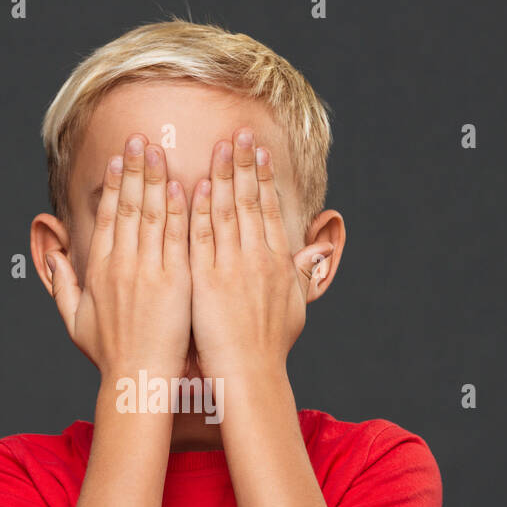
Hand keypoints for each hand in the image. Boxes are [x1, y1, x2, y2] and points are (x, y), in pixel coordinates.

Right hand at [42, 133, 192, 381]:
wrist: (137, 379)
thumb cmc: (111, 355)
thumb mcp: (75, 320)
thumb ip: (62, 286)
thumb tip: (54, 259)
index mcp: (100, 270)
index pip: (107, 216)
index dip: (113, 184)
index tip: (118, 158)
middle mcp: (122, 264)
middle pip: (127, 205)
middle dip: (134, 168)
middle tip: (140, 138)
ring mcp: (148, 270)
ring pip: (151, 213)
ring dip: (156, 178)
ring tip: (159, 149)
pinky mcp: (175, 280)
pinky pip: (177, 236)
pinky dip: (179, 208)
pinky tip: (183, 184)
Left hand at [188, 127, 332, 380]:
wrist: (250, 375)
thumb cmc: (270, 348)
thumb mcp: (295, 306)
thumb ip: (301, 274)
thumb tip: (314, 252)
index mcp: (277, 261)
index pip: (268, 208)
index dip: (262, 176)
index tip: (258, 149)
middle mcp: (257, 258)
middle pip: (248, 200)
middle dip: (243, 163)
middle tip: (239, 131)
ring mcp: (231, 267)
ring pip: (225, 211)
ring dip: (220, 175)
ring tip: (217, 146)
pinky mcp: (207, 280)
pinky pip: (200, 237)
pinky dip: (197, 210)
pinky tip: (192, 185)